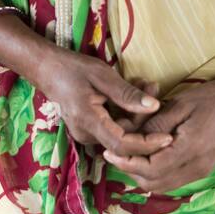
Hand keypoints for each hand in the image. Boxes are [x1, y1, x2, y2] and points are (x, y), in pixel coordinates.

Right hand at [32, 48, 173, 156]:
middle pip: (125, 138)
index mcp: (88, 121)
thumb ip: (127, 94)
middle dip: (144, 116)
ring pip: (122, 131)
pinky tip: (133, 90)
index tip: (168, 136)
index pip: (122, 145)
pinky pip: (114, 125)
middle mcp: (87, 134)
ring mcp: (87, 133)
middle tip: (153, 88)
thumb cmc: (72, 68)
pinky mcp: (90, 128)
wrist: (46, 68)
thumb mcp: (102, 75)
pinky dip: (126, 110)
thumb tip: (155, 106)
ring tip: (145, 85)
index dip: (147, 144)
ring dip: (136, 111)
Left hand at [103, 77, 214, 193]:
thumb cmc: (210, 98)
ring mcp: (199, 172)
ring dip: (141, 174)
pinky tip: (146, 157)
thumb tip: (132, 137)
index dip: (126, 163)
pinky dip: (155, 174)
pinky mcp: (201, 170)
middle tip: (115, 153)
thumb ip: (155, 124)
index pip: (150, 168)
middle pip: (153, 183)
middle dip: (130, 170)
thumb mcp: (179, 104)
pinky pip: (171, 180)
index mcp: (189, 149)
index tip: (109, 152)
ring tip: (128, 155)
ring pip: (161, 185)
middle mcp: (195, 167)